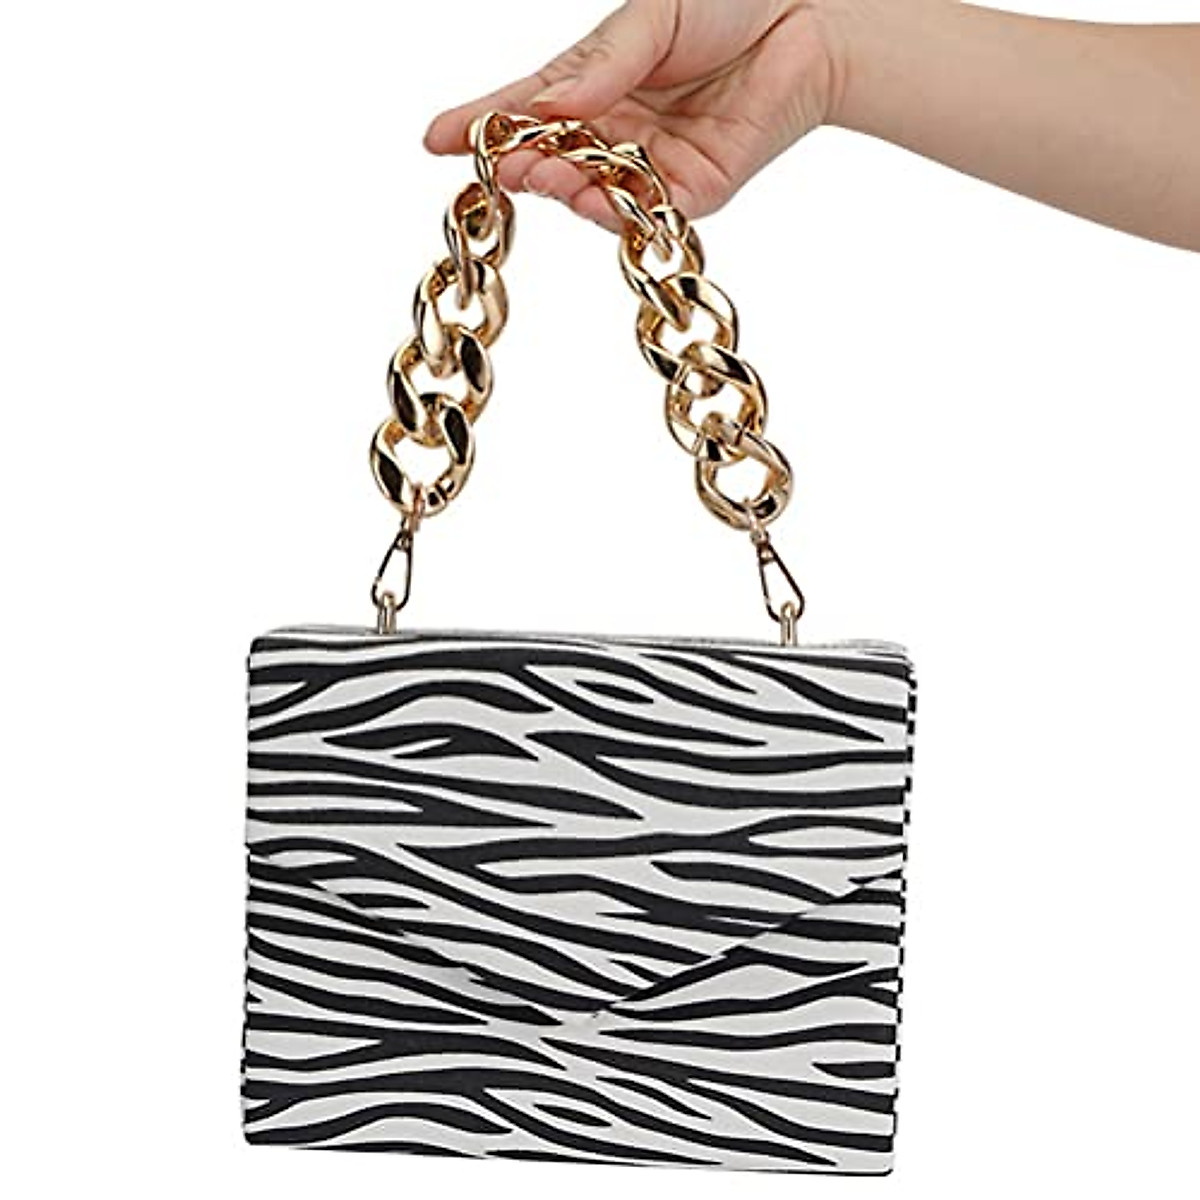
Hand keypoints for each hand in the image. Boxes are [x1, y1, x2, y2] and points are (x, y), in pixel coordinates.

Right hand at [423, 0, 842, 228]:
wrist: (811, 18)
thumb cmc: (728, 1)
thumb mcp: (651, 18)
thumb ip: (599, 67)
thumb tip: (544, 106)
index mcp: (596, 81)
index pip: (527, 109)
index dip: (481, 125)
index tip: (433, 140)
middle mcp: (615, 129)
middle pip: (553, 157)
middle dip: (522, 163)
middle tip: (501, 165)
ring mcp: (652, 164)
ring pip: (593, 190)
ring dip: (564, 187)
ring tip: (543, 174)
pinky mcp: (695, 191)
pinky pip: (646, 210)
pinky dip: (615, 207)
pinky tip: (591, 196)